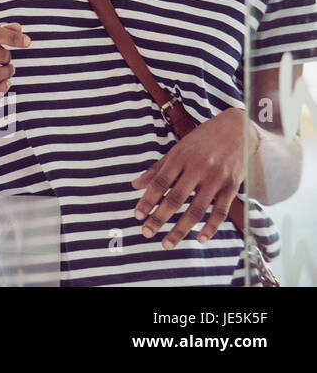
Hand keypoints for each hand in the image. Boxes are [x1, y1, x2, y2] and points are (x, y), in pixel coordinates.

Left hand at [131, 107, 256, 247]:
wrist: (238, 129)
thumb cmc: (202, 140)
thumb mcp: (177, 149)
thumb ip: (156, 168)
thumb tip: (135, 186)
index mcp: (180, 157)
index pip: (159, 183)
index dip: (147, 200)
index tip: (137, 216)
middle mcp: (197, 168)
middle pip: (175, 198)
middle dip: (159, 218)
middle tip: (146, 233)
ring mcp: (216, 178)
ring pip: (197, 209)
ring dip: (181, 229)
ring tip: (168, 243)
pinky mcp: (232, 186)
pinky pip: (220, 211)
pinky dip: (210, 227)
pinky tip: (199, 239)